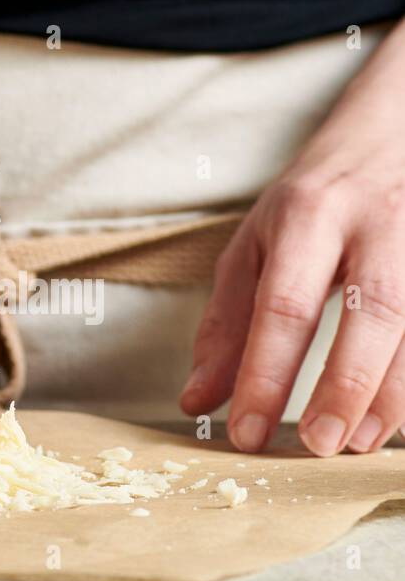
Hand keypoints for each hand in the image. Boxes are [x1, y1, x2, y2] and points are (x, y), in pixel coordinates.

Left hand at [181, 21, 404, 455]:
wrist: (389, 133)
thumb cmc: (311, 200)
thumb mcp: (255, 245)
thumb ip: (226, 322)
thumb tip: (196, 398)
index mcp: (305, 215)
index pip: (283, 305)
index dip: (263, 374)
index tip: (244, 432)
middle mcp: (370, 224)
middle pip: (368, 314)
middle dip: (340, 387)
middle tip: (315, 447)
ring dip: (387, 394)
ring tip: (354, 443)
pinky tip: (388, 419)